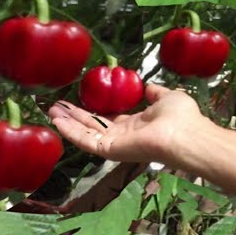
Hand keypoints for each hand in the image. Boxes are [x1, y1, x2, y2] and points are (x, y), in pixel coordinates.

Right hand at [47, 83, 204, 165]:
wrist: (184, 135)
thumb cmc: (179, 117)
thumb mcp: (167, 97)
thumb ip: (154, 93)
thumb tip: (146, 85)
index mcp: (136, 125)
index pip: (108, 119)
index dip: (92, 110)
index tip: (78, 100)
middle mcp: (123, 135)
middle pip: (92, 125)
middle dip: (73, 115)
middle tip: (56, 106)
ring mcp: (115, 144)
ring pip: (85, 133)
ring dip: (67, 123)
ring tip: (51, 111)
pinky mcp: (110, 150)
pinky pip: (86, 141)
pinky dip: (70, 132)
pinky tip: (57, 122)